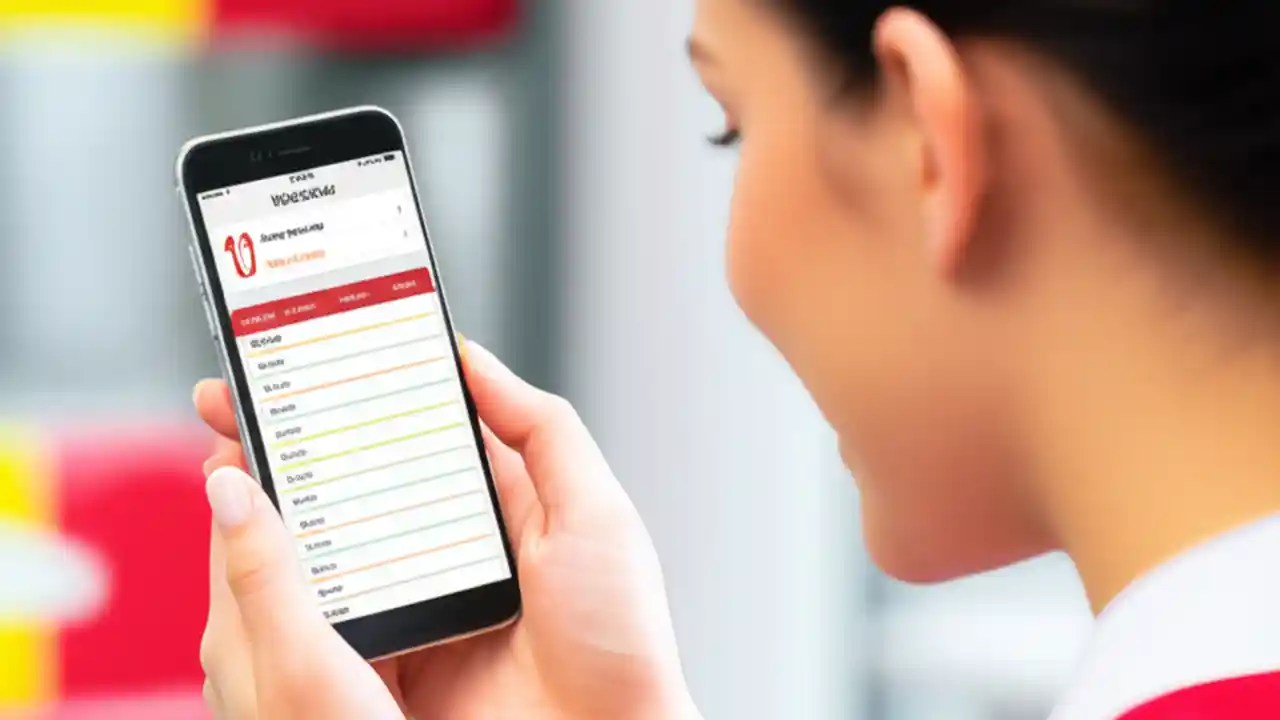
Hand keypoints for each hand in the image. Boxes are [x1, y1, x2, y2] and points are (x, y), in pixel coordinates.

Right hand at [195, 340, 698, 719]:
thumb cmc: (618, 637)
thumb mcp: (593, 513)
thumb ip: (542, 428)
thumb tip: (471, 357)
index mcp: (496, 507)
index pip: (415, 435)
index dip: (360, 398)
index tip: (304, 362)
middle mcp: (445, 549)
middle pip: (358, 485)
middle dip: (295, 446)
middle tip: (235, 410)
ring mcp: (413, 604)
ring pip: (330, 544)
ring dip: (278, 508)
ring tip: (229, 463)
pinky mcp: (388, 659)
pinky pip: (326, 612)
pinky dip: (288, 584)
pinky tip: (254, 546)